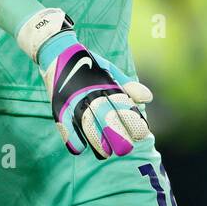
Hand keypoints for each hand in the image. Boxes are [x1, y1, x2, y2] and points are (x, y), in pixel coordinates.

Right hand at [46, 41, 152, 157]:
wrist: (57, 51)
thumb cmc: (90, 65)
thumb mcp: (110, 71)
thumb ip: (128, 86)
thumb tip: (148, 98)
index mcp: (105, 82)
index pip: (122, 103)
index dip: (132, 119)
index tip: (142, 133)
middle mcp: (89, 90)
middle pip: (105, 115)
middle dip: (117, 133)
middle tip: (126, 149)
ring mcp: (72, 98)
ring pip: (86, 122)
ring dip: (96, 140)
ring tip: (106, 154)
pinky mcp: (58, 104)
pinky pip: (63, 123)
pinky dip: (71, 137)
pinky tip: (79, 149)